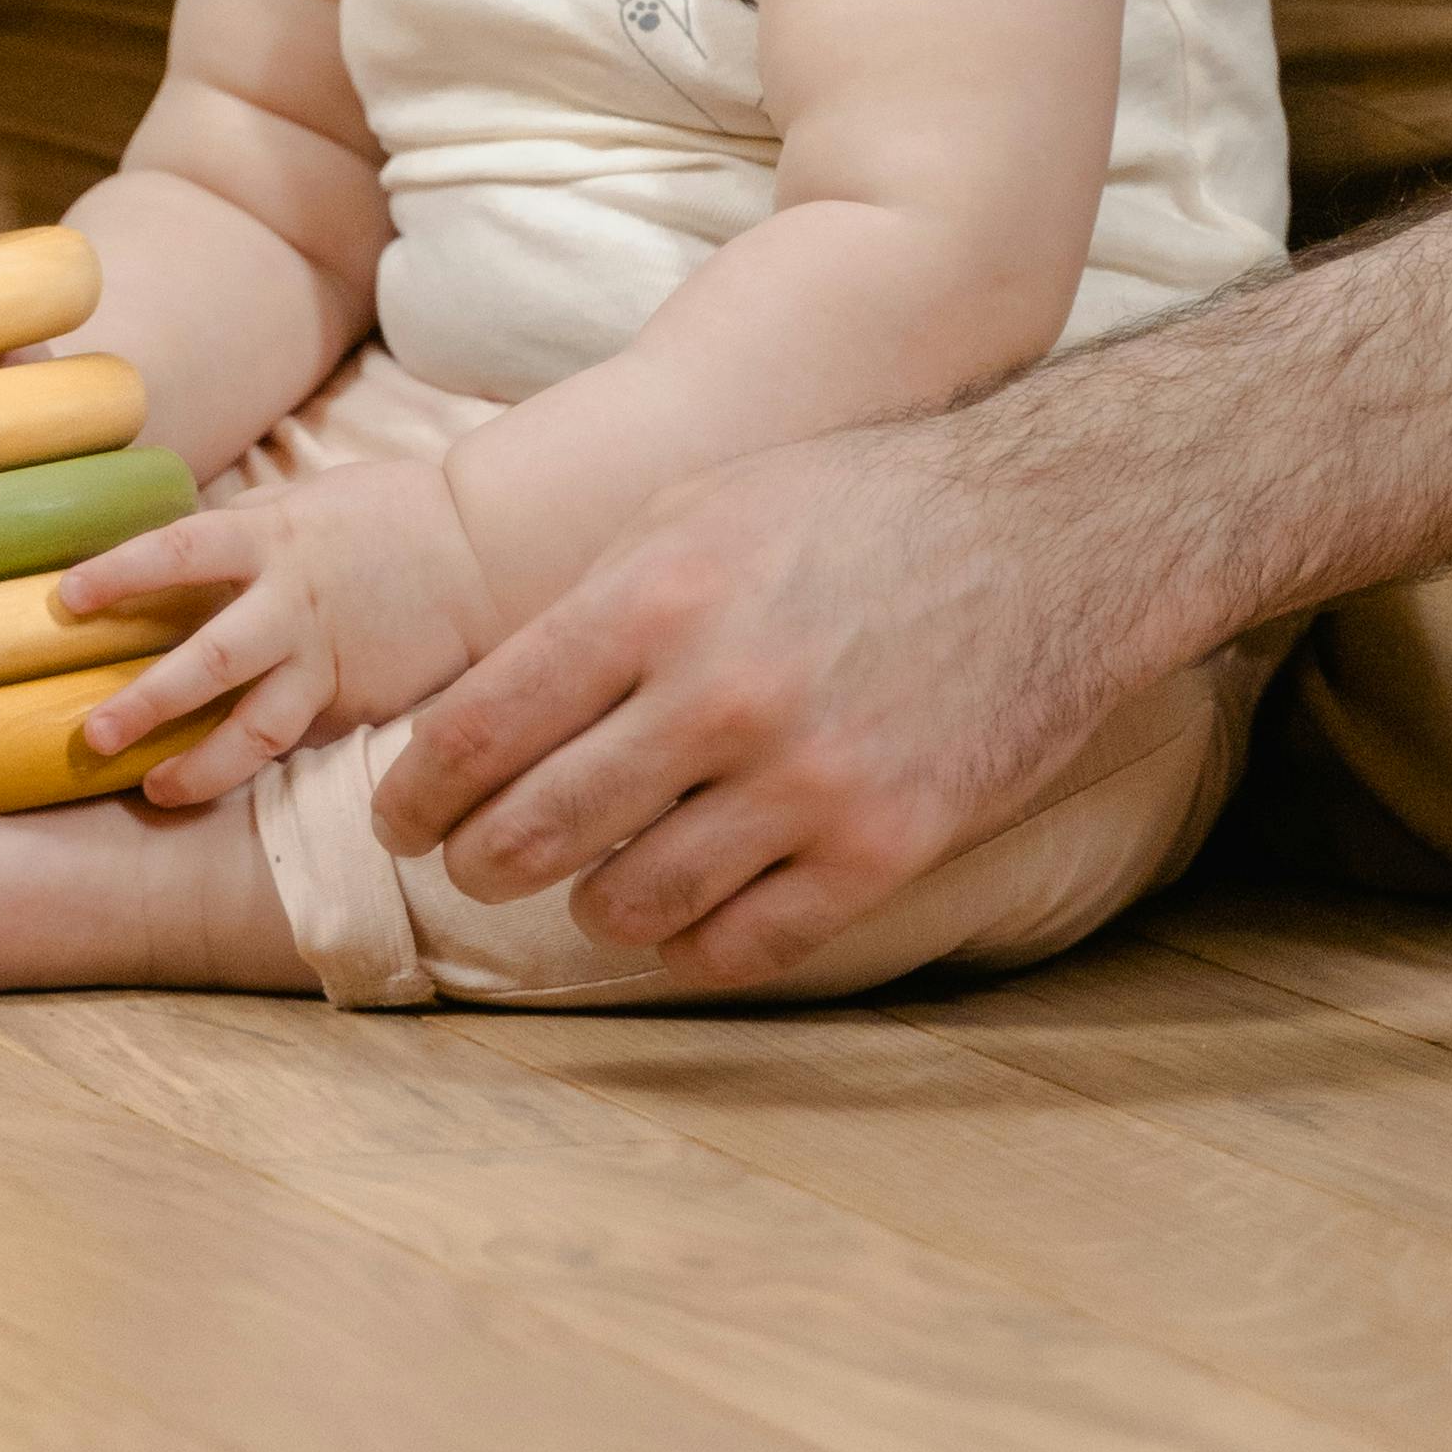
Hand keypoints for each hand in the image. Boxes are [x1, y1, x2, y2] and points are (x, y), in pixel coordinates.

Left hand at [54, 462, 500, 806]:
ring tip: (153, 788)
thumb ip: (241, 533)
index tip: (65, 598)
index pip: (179, 551)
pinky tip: (218, 783)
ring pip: (254, 729)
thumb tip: (164, 555)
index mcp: (273, 538)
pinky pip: (295, 742)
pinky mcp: (353, 704)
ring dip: (197, 766)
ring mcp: (325, 662)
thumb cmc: (383, 517)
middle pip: (208, 661)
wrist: (479, 553)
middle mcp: (292, 604)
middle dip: (146, 702)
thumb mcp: (302, 505)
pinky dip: (253, 766)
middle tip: (91, 735)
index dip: (120, 574)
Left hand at [369, 415, 1127, 990]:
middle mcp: (716, 695)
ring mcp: (802, 782)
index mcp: (653, 594)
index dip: (414, 795)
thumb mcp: (699, 506)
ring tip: (599, 879)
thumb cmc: (858, 504)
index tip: (401, 817)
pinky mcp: (881, 849)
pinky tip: (688, 912)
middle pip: (531, 834)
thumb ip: (589, 604)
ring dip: (593, 904)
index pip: (475, 733)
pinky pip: (740, 947)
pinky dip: (692, 944)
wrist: (1049, 530)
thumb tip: (478, 707)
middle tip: (481, 862)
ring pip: (626, 907)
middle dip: (482, 862)